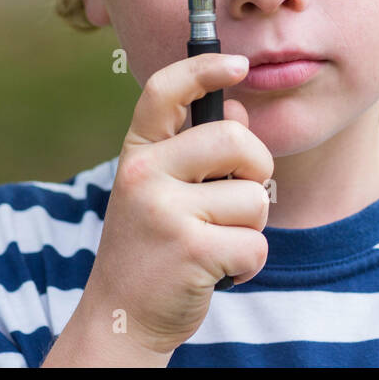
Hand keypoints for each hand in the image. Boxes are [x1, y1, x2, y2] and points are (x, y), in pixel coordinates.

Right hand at [76, 52, 272, 357]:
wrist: (121, 315)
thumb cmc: (153, 244)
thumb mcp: (160, 187)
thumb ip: (194, 147)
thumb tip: (238, 108)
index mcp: (137, 153)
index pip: (164, 90)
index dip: (205, 67)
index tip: (238, 63)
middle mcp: (144, 175)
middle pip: (235, 139)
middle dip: (256, 168)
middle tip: (240, 195)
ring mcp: (164, 213)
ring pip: (254, 198)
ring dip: (250, 227)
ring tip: (215, 242)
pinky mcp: (189, 252)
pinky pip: (255, 244)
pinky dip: (250, 263)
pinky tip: (219, 271)